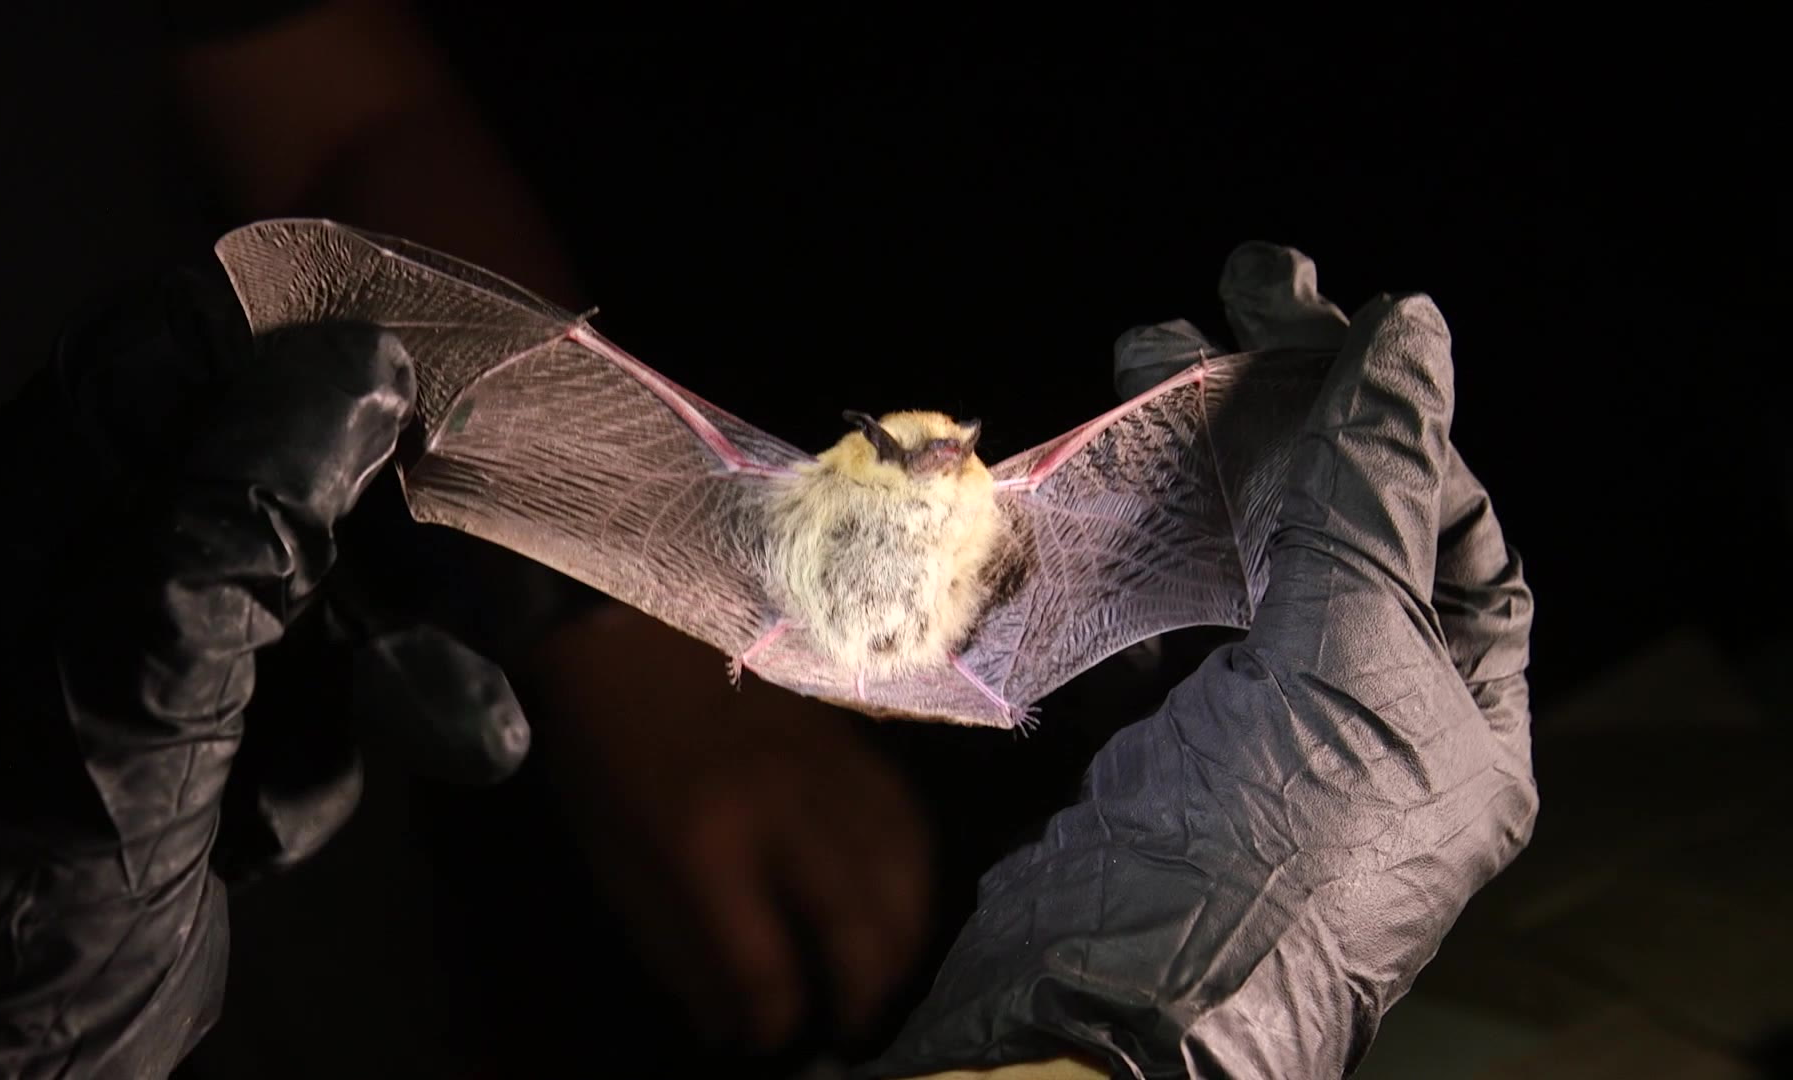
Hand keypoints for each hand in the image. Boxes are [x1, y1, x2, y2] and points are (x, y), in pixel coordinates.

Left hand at [0, 265, 527, 1077]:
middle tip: (479, 592)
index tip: (445, 384)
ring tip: (455, 732)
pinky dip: (337, 755)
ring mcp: (169, 639)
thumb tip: (359, 365)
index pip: (199, 334)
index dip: (325, 339)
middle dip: (396, 544)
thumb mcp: (140, 673)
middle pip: (297, 462)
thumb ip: (243, 513)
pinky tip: (280, 823)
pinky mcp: (215, 725)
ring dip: (393, 670)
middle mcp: (114, 542)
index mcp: (58, 488)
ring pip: (336, 585)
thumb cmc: (30, 861)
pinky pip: (326, 689)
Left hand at [525, 602, 936, 1053]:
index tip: (771, 1046)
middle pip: (861, 933)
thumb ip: (677, 951)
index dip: (776, 1028)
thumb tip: (732, 1029)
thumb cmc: (609, 755)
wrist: (630, 630)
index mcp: (705, 846)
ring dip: (905, 952)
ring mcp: (833, 772)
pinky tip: (902, 913)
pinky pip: (914, 827)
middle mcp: (785, 812)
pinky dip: (919, 883)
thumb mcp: (615, 865)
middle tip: (851, 1035)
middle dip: (864, 1002)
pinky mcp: (857, 743)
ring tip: (882, 986)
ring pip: (906, 883)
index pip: (768, 971)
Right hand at [867, 243, 1537, 1076]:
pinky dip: (1119, 553)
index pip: (1452, 536)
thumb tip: (1412, 342)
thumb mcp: (1347, 662)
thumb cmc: (1263, 858)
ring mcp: (1248, 736)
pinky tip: (1090, 487)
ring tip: (1140, 354)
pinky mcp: (1149, 750)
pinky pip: (1148, 626)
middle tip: (1221, 298)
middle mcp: (1361, 722)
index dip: (1399, 432)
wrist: (1108, 1010)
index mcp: (1457, 719)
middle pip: (1330, 531)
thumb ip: (1371, 500)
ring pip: (1226, 564)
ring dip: (1184, 459)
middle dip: (1276, 414)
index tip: (1336, 335)